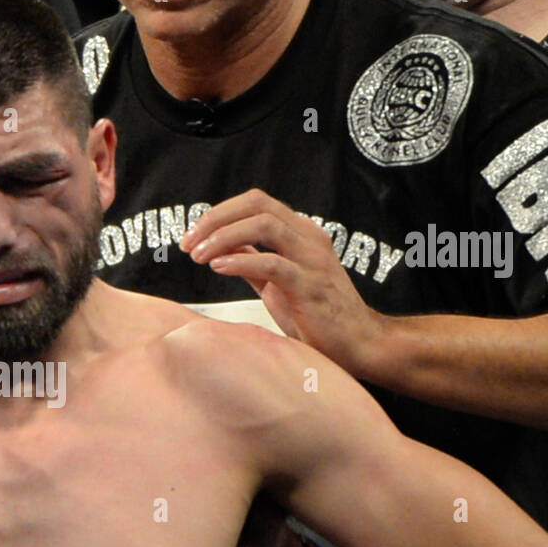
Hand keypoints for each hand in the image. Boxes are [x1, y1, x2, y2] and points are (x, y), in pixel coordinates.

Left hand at [182, 188, 388, 377]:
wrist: (358, 343)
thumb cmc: (317, 315)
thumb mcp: (276, 282)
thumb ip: (253, 260)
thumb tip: (222, 246)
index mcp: (300, 232)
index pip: (256, 203)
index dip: (219, 213)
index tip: (193, 235)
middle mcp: (308, 238)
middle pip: (257, 205)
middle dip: (216, 219)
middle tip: (189, 243)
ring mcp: (312, 260)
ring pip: (265, 226)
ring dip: (224, 236)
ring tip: (199, 255)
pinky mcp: (310, 286)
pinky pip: (273, 264)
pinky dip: (242, 262)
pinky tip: (219, 267)